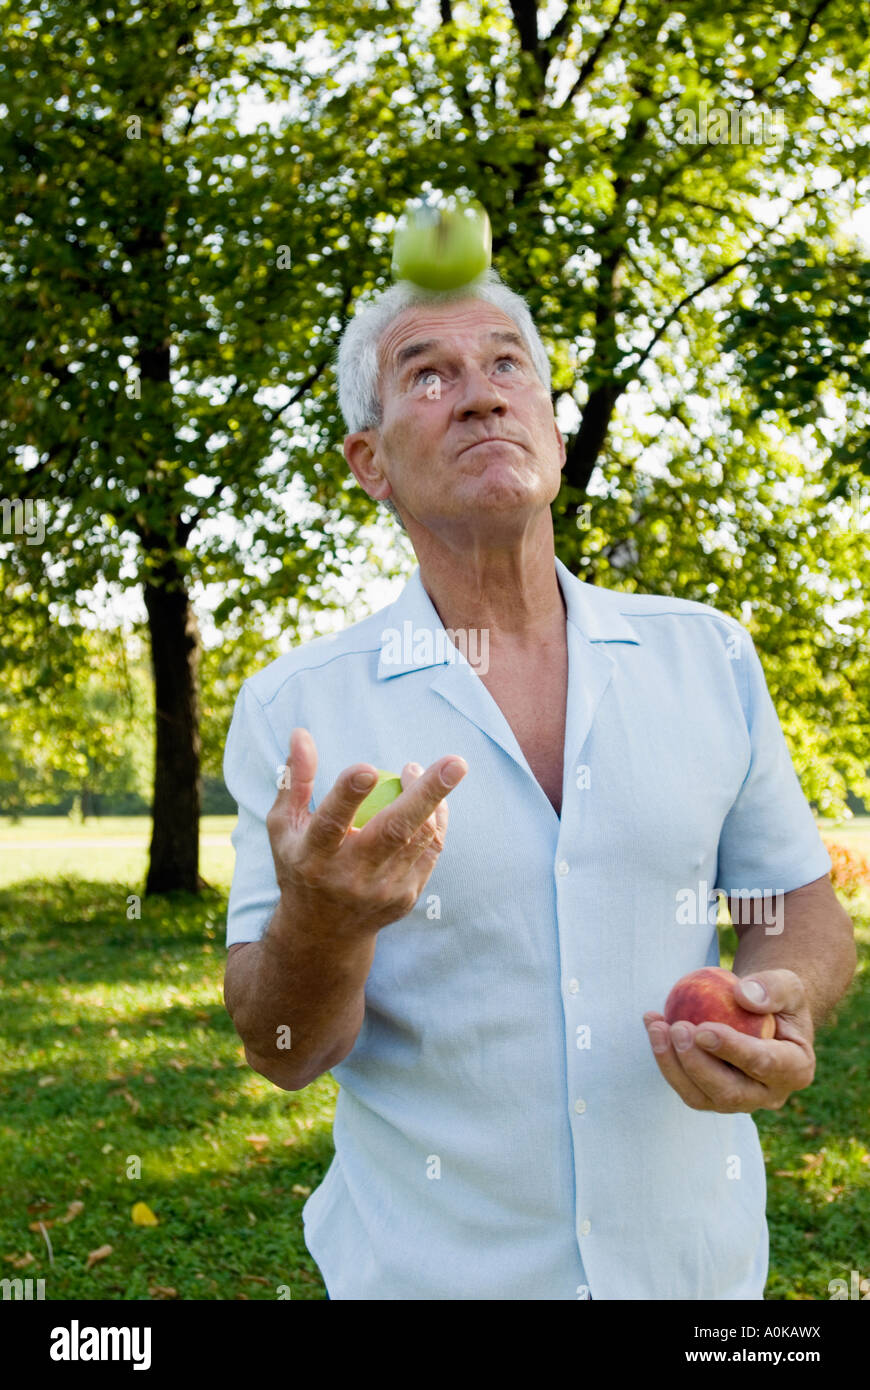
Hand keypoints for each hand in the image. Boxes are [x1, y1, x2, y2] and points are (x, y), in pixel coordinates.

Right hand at [267, 727, 466, 939]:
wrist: (323, 933)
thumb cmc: (300, 863)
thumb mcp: (285, 827)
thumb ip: (295, 781)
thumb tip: (300, 733)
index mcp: (313, 858)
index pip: (331, 823)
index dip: (347, 796)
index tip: (368, 768)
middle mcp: (348, 877)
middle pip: (393, 831)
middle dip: (426, 794)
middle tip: (456, 762)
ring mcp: (380, 890)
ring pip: (418, 838)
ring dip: (433, 799)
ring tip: (436, 769)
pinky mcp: (405, 897)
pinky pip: (430, 851)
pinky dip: (436, 821)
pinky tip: (436, 800)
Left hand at [642, 969, 815, 1112]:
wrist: (763, 1013)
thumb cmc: (777, 997)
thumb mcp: (788, 983)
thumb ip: (774, 988)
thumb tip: (743, 997)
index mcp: (796, 1069)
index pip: (764, 1065)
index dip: (732, 1049)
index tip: (702, 1029)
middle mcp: (769, 1094)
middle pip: (730, 1093)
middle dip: (697, 1064)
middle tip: (676, 1028)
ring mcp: (740, 1100)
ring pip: (701, 1097)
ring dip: (673, 1064)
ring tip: (657, 1026)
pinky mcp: (713, 1096)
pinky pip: (685, 1086)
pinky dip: (666, 1059)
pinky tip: (654, 1026)